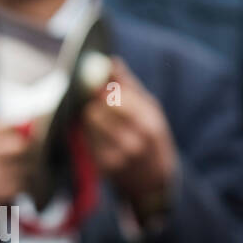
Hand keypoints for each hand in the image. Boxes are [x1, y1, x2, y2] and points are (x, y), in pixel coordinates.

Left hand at [81, 56, 176, 218]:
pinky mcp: (104, 168)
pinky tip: (102, 137)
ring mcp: (118, 157)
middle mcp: (134, 142)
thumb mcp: (151, 109)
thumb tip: (111, 61)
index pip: (116, 96)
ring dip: (91, 116)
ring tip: (101, 119)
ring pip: (89, 122)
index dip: (102, 87)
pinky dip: (90, 133)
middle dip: (94, 101)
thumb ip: (130, 85)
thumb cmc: (152, 136)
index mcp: (149, 123)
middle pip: (98, 109)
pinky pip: (87, 139)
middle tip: (97, 100)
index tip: (98, 83)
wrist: (155, 181)